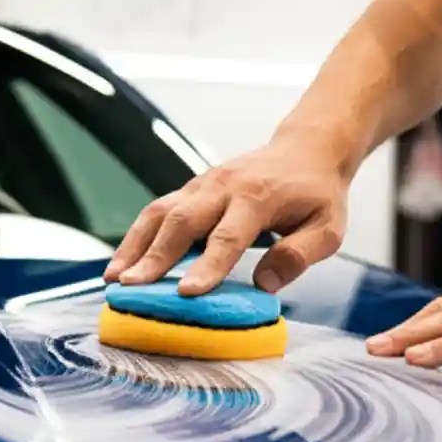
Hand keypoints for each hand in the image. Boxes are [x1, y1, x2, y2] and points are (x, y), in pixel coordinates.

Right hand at [103, 134, 349, 295]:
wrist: (307, 149)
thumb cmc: (317, 195)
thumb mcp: (328, 228)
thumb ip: (300, 255)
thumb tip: (265, 285)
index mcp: (258, 197)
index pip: (228, 236)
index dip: (206, 266)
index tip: (186, 293)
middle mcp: (223, 186)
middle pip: (181, 221)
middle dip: (154, 257)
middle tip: (131, 288)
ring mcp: (201, 185)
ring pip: (159, 212)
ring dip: (133, 246)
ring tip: (114, 278)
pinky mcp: (190, 189)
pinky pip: (157, 211)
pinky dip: (135, 237)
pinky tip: (122, 264)